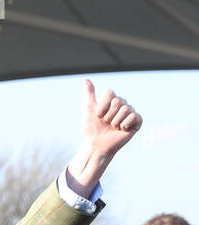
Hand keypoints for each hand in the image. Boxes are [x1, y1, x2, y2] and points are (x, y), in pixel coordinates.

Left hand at [67, 80, 140, 195]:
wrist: (97, 145)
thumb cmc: (91, 128)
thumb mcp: (88, 109)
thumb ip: (89, 94)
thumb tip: (86, 79)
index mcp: (112, 100)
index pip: (110, 93)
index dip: (102, 106)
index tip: (98, 115)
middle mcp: (123, 104)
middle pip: (117, 101)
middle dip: (108, 115)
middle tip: (106, 123)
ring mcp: (131, 112)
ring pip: (125, 109)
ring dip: (115, 121)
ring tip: (113, 127)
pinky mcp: (138, 121)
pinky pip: (134, 116)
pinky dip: (125, 124)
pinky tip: (122, 129)